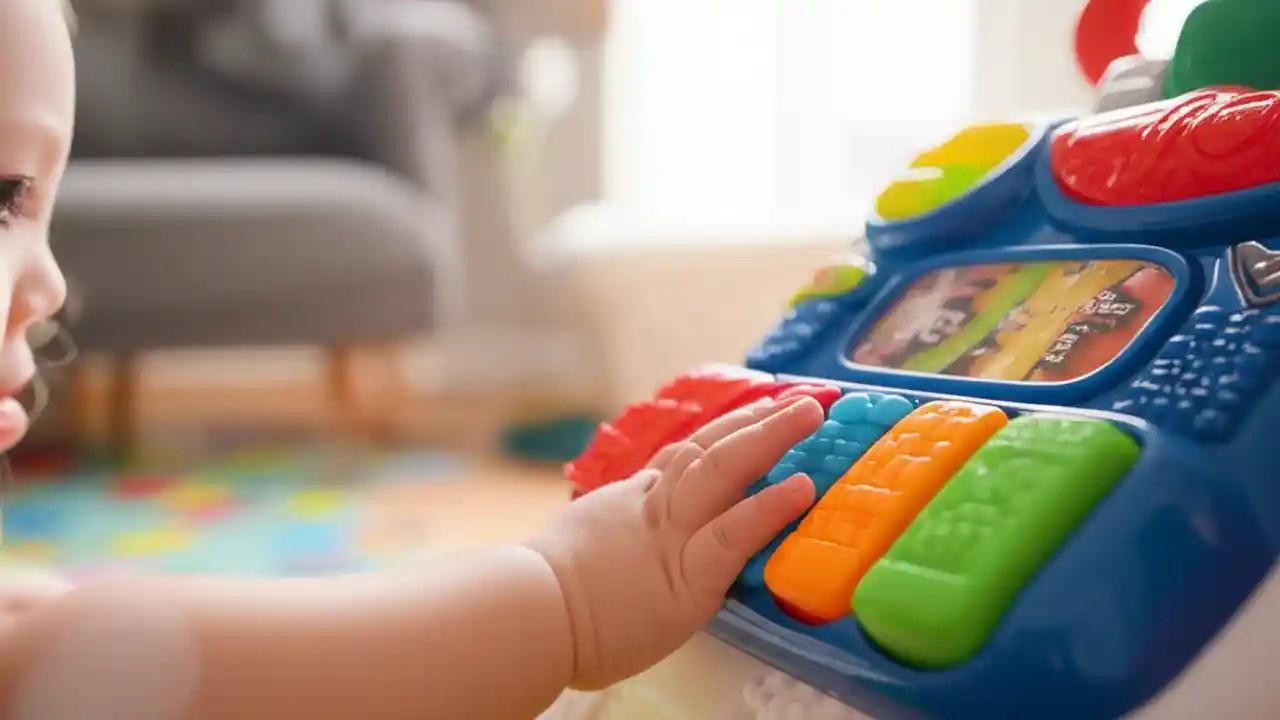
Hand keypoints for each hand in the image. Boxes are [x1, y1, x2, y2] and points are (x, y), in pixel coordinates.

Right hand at [528, 396, 821, 689]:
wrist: (525, 615)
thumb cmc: (540, 598)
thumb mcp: (582, 546)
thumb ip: (613, 534)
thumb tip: (622, 542)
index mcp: (633, 502)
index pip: (687, 455)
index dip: (726, 431)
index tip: (759, 409)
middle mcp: (655, 507)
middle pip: (712, 448)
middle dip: (760, 420)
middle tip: (803, 398)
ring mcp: (673, 536)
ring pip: (725, 471)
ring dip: (772, 439)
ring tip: (812, 413)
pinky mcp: (688, 575)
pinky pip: (734, 534)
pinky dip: (768, 507)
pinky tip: (801, 487)